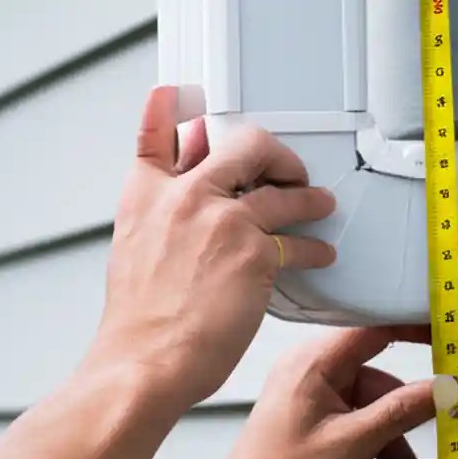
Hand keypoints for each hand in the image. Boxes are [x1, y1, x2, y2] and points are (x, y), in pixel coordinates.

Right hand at [85, 86, 337, 408]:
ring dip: (309, 196)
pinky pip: (299, 242)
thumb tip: (188, 201)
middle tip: (288, 170)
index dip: (168, 111)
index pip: (155, 136)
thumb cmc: (140, 322)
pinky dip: (315, 248)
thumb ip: (162, 219)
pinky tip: (321, 254)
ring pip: (283, 190)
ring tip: (320, 203)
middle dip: (276, 153)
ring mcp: (222, 221)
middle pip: (244, 146)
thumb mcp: (135, 254)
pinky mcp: (254, 254)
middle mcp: (185, 197)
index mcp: (147, 196)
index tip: (181, 98)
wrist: (144, 360)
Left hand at [206, 327, 436, 458]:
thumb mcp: (352, 444)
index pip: (374, 328)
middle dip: (401, 416)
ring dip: (387, 444)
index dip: (414, 330)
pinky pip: (353, 429)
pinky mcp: (311, 425)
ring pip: (368, 411)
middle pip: (376, 381)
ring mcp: (310, 400)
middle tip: (424, 441)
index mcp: (314, 363)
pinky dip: (368, 455)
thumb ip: (402, 413)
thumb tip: (443, 389)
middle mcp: (311, 373)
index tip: (447, 341)